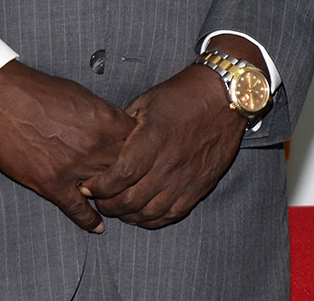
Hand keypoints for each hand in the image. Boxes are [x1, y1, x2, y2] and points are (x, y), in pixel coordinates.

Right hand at [0, 60, 133, 231]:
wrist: (3, 99)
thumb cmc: (41, 92)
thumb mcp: (84, 96)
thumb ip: (105, 117)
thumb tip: (116, 130)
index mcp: (108, 121)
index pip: (139, 146)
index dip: (142, 154)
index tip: (141, 161)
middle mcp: (97, 146)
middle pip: (127, 171)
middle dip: (130, 179)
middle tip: (131, 186)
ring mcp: (75, 167)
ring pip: (106, 192)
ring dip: (111, 198)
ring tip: (117, 204)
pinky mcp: (52, 184)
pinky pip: (77, 209)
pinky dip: (88, 220)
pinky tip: (97, 226)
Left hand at [82, 52, 246, 229]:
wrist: (225, 96)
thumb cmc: (183, 95)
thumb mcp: (146, 102)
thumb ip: (123, 128)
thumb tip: (104, 149)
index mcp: (153, 139)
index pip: (120, 176)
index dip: (99, 187)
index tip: (88, 185)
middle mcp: (170, 163)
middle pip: (131, 200)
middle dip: (108, 205)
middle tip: (99, 199)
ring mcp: (186, 177)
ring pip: (150, 213)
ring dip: (128, 215)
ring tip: (119, 207)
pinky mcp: (200, 186)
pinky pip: (173, 214)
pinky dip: (153, 219)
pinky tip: (143, 213)